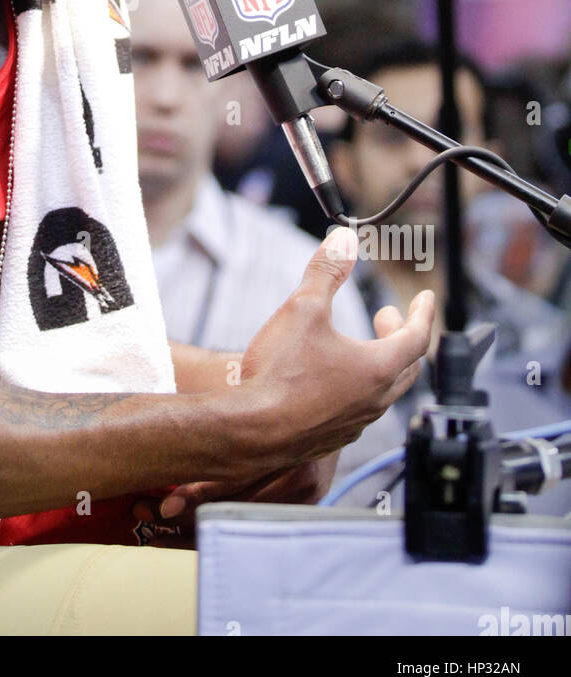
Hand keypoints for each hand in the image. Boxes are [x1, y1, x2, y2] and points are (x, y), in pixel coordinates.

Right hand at [160, 227, 432, 521]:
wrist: (251, 430)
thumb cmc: (279, 373)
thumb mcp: (303, 308)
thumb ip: (326, 272)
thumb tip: (343, 239)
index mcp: (378, 367)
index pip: (417, 336)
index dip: (423, 312)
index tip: (425, 298)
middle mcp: (375, 400)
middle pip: (407, 366)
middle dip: (402, 336)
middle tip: (387, 317)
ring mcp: (356, 423)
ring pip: (384, 391)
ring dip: (381, 363)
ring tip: (359, 345)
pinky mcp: (334, 437)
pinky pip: (361, 409)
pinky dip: (360, 387)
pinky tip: (333, 378)